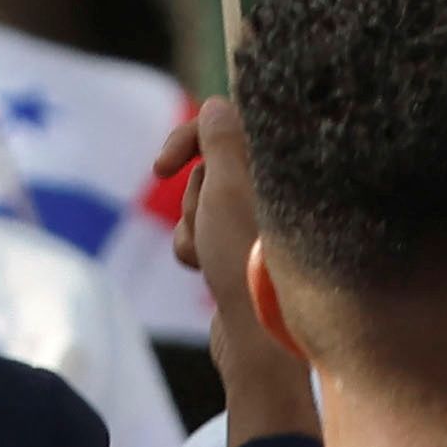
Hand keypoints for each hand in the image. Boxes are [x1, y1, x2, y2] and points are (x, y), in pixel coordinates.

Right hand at [159, 96, 313, 444]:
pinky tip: (207, 276)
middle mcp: (279, 191)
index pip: (228, 124)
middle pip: (207, 169)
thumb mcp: (226, 188)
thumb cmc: (245, 260)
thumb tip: (217, 105)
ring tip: (211, 260)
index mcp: (285, 167)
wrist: (259, 340)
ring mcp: (260, 223)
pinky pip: (200, 236)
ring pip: (199, 204)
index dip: (189, 138)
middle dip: (193, 198)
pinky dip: (195, 252)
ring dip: (191, 229)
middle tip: (209, 227)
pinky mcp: (244, 252)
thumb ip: (219, 139)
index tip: (161, 166)